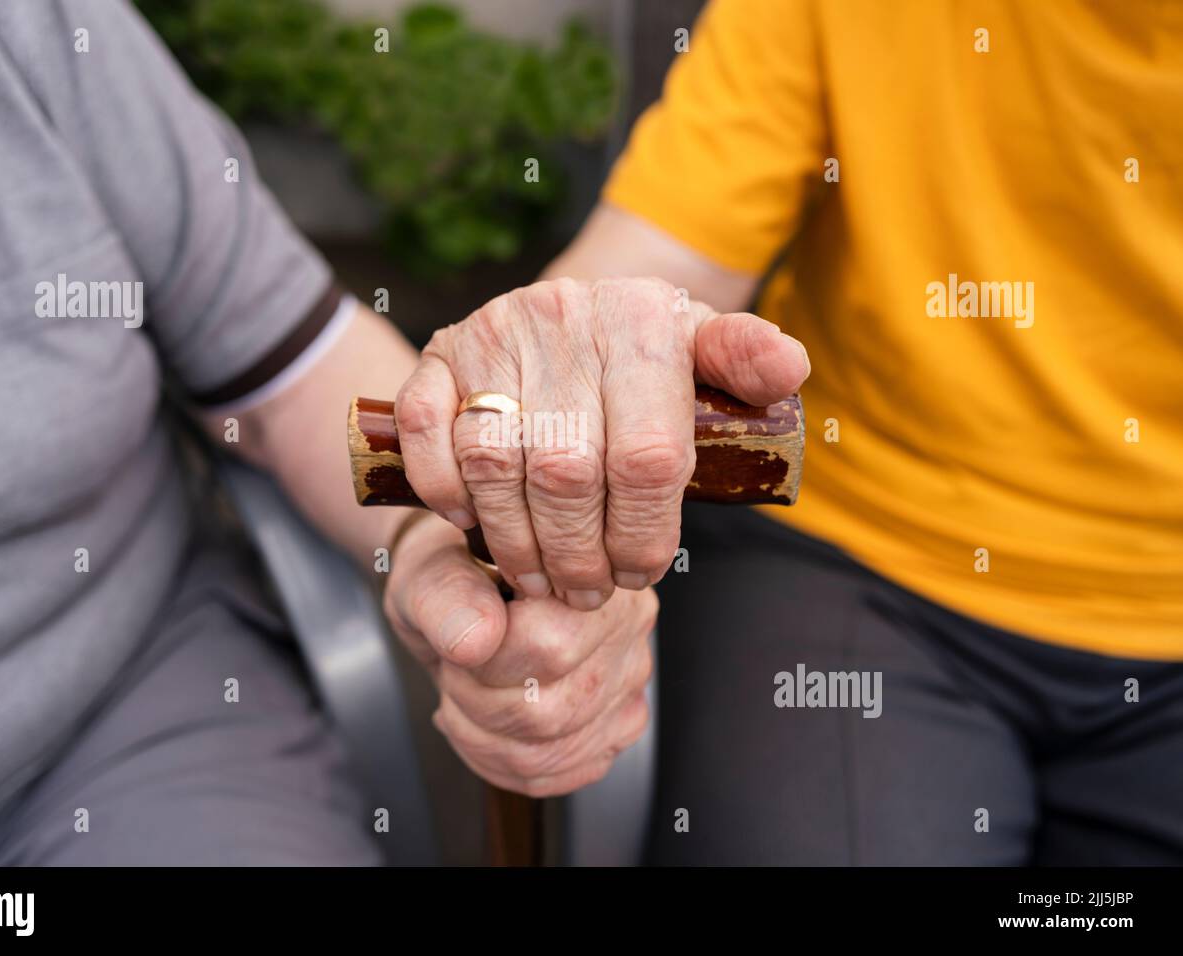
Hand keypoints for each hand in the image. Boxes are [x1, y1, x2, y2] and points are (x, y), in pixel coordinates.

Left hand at [383, 512, 654, 796]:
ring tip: (466, 697)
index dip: (482, 665)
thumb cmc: (456, 577)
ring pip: (550, 751)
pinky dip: (502, 762)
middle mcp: (625, 625)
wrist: (466, 597)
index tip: (458, 647)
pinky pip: (559, 772)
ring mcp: (627, 681)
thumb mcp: (430, 571)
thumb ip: (447, 596)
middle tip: (457, 673)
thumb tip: (475, 639)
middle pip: (549, 712)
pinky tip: (485, 728)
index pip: (549, 648)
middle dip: (475, 705)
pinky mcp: (617, 724)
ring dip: (482, 738)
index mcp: (589, 575)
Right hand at [394, 276, 809, 609]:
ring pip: (493, 462)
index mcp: (643, 319)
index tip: (640, 573)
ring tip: (541, 579)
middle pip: (567, 471)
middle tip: (587, 592)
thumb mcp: (704, 352)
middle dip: (578, 554)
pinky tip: (471, 522)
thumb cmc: (644, 354)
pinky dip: (443, 486)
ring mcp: (494, 333)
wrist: (570, 311)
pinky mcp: (440, 351)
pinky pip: (427, 430)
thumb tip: (790, 369)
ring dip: (514, 541)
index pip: (648, 457)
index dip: (643, 535)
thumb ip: (744, 365)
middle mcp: (564, 316)